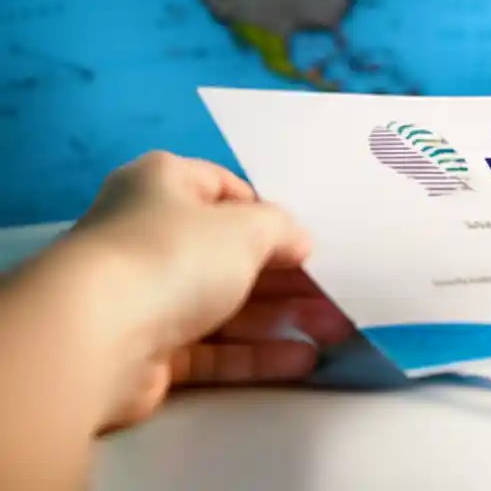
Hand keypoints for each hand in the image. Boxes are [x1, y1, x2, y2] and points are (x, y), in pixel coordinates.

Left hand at [53, 151, 353, 431]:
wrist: (97, 337)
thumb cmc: (174, 256)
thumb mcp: (247, 227)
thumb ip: (283, 230)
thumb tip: (299, 243)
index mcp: (164, 186)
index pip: (226, 192)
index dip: (272, 215)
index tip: (309, 241)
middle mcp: (150, 236)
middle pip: (233, 255)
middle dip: (290, 277)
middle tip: (337, 296)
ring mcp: (148, 296)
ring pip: (228, 305)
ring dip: (283, 318)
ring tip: (334, 333)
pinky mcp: (150, 351)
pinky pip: (215, 349)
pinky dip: (257, 354)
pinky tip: (303, 361)